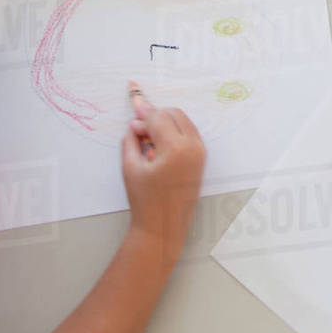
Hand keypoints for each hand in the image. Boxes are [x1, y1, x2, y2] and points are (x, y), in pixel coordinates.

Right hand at [122, 103, 205, 264]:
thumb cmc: (144, 200)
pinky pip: (189, 132)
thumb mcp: (130, 168)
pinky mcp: (201, 158)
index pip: (159, 118)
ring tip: (146, 134)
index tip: (133, 105)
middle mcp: (193, 147)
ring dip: (166, 120)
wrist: (163, 227)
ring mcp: (200, 152)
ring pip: (184, 120)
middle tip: (137, 124)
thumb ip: (132, 140)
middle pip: (174, 114)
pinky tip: (159, 141)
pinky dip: (175, 130)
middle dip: (155, 114)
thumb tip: (135, 123)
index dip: (144, 112)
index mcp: (176, 149)